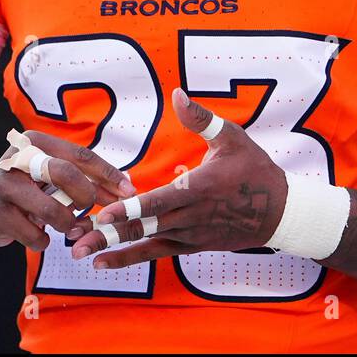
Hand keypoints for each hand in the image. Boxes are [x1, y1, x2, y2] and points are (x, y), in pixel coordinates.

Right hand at [0, 131, 135, 250]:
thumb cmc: (26, 188)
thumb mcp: (49, 176)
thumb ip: (83, 179)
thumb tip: (126, 189)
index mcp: (36, 142)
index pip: (80, 155)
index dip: (107, 174)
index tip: (129, 192)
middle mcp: (18, 159)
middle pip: (65, 174)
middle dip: (87, 196)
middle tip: (94, 211)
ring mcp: (3, 186)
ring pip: (52, 210)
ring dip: (68, 225)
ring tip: (70, 228)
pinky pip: (34, 235)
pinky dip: (44, 241)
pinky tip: (40, 237)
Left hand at [70, 89, 288, 268]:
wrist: (281, 212)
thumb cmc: (254, 169)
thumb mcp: (233, 138)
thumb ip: (201, 118)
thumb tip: (177, 93)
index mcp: (199, 188)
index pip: (159, 201)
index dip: (130, 209)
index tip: (102, 214)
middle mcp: (192, 216)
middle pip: (145, 227)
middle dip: (109, 235)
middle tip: (75, 243)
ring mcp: (191, 235)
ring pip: (147, 242)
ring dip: (114, 249)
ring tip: (82, 255)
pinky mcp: (192, 246)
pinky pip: (158, 253)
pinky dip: (131, 257)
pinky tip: (106, 263)